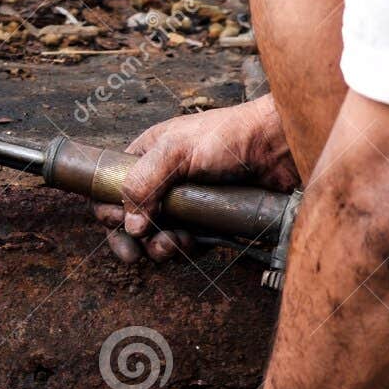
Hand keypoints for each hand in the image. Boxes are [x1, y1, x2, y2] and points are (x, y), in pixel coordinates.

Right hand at [94, 94, 299, 262]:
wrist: (280, 146)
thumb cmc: (230, 136)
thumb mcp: (176, 150)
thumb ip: (143, 183)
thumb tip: (129, 224)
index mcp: (145, 157)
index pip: (109, 188)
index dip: (108, 209)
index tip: (118, 224)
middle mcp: (161, 181)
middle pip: (129, 218)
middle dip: (131, 238)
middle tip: (134, 252)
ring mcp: (184, 202)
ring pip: (156, 235)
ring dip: (158, 246)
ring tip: (172, 244)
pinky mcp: (207, 220)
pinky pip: (185, 243)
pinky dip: (184, 249)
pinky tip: (191, 243)